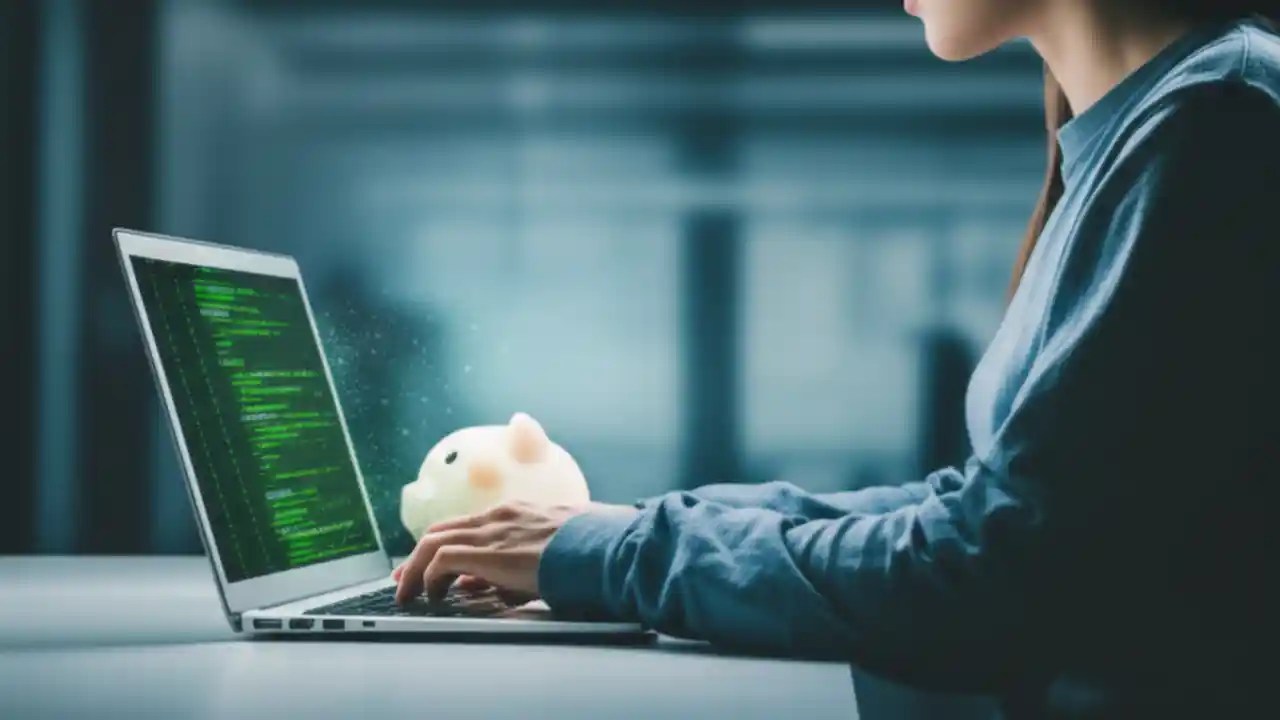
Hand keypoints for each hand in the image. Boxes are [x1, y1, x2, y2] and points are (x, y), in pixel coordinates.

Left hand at [392, 501, 637, 603]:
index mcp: (519, 513)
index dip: (447, 545)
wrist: (608, 548)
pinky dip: (429, 576)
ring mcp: (493, 529)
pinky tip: (430, 595)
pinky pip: (442, 558)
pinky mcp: (489, 550)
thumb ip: (526, 565)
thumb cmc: (596, 552)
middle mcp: (501, 515)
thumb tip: (497, 586)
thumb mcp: (557, 553)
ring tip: (408, 592)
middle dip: (420, 555)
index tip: (436, 567)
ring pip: (434, 540)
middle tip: (407, 578)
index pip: (470, 525)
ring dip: (416, 568)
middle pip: (443, 528)